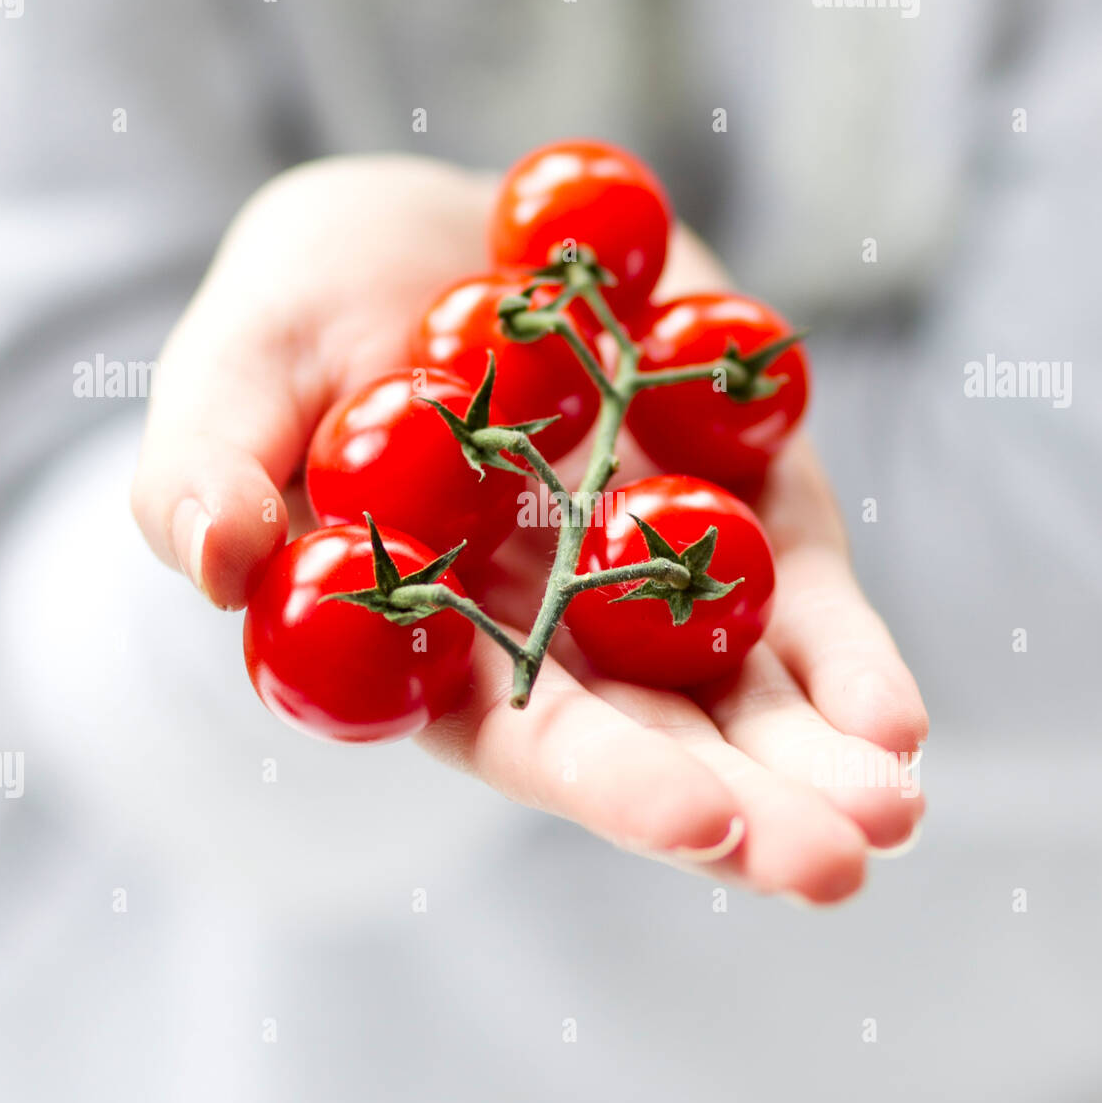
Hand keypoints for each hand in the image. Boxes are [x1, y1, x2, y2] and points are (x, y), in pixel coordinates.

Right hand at [132, 155, 927, 902]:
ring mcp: (653, 569)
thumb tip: (214, 558)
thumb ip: (205, 466)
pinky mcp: (729, 499)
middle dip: (753, 807)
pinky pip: (795, 587)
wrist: (423, 237)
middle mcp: (558, 629)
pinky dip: (845, 650)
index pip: (525, 733)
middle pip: (663, 736)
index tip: (698, 823)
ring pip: (746, 686)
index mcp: (437, 637)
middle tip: (841, 865)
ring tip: (896, 811)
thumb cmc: (303, 315)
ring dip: (824, 753)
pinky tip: (894, 718)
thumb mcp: (234, 368)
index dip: (608, 779)